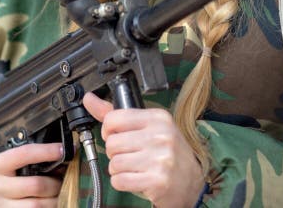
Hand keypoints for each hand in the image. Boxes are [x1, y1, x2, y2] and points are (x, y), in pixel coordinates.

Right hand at [0, 143, 62, 206]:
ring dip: (53, 200)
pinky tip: (46, 204)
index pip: (24, 154)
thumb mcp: (2, 165)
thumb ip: (24, 161)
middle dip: (55, 183)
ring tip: (56, 195)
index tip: (63, 149)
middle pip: (36, 185)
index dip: (47, 151)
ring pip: (37, 205)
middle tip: (62, 181)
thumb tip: (57, 159)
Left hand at [83, 93, 204, 207]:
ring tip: (134, 168)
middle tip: (130, 155)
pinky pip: (119, 180)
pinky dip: (122, 182)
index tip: (117, 136)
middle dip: (115, 153)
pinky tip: (136, 179)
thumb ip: (117, 115)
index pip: (114, 118)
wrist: (192, 182)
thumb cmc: (168, 153)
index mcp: (159, 117)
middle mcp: (161, 135)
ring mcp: (160, 159)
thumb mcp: (149, 127)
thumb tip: (89, 99)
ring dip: (118, 169)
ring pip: (114, 163)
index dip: (109, 131)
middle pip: (112, 143)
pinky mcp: (157, 181)